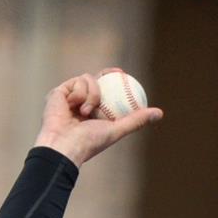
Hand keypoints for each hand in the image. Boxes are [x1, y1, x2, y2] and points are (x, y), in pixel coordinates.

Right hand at [33, 73, 163, 167]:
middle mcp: (80, 102)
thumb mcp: (117, 129)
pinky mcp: (58, 93)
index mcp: (93, 111)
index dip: (113, 78)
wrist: (66, 144)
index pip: (104, 89)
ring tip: (87, 112)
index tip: (123, 73)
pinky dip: (80, 93)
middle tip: (118, 73)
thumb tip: (159, 113)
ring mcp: (68, 96)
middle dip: (106, 75)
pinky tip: (74, 107)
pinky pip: (77, 82)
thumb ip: (135, 120)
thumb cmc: (90, 141)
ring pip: (88, 78)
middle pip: (96, 80)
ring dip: (93, 93)